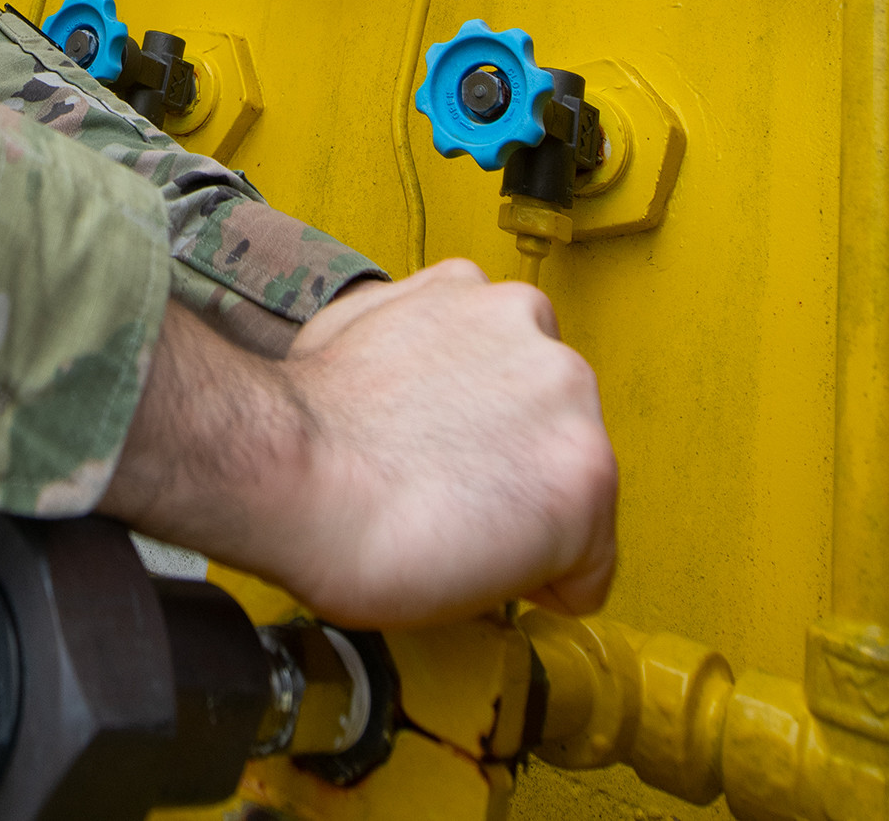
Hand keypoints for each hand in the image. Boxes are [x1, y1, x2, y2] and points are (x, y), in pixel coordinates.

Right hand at [100, 262, 616, 627]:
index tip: (448, 463)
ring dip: (532, 525)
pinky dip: (547, 588)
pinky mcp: (584, 478)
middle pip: (558, 433)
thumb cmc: (309, 424)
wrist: (299, 475)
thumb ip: (414, 338)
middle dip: (513, 474)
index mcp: (485, 299)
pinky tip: (481, 570)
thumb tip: (411, 372)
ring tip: (458, 535)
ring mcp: (570, 404)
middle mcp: (541, 338)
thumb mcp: (358, 331)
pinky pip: (590, 569)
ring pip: (580, 496)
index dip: (482, 438)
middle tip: (447, 501)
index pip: (520, 382)